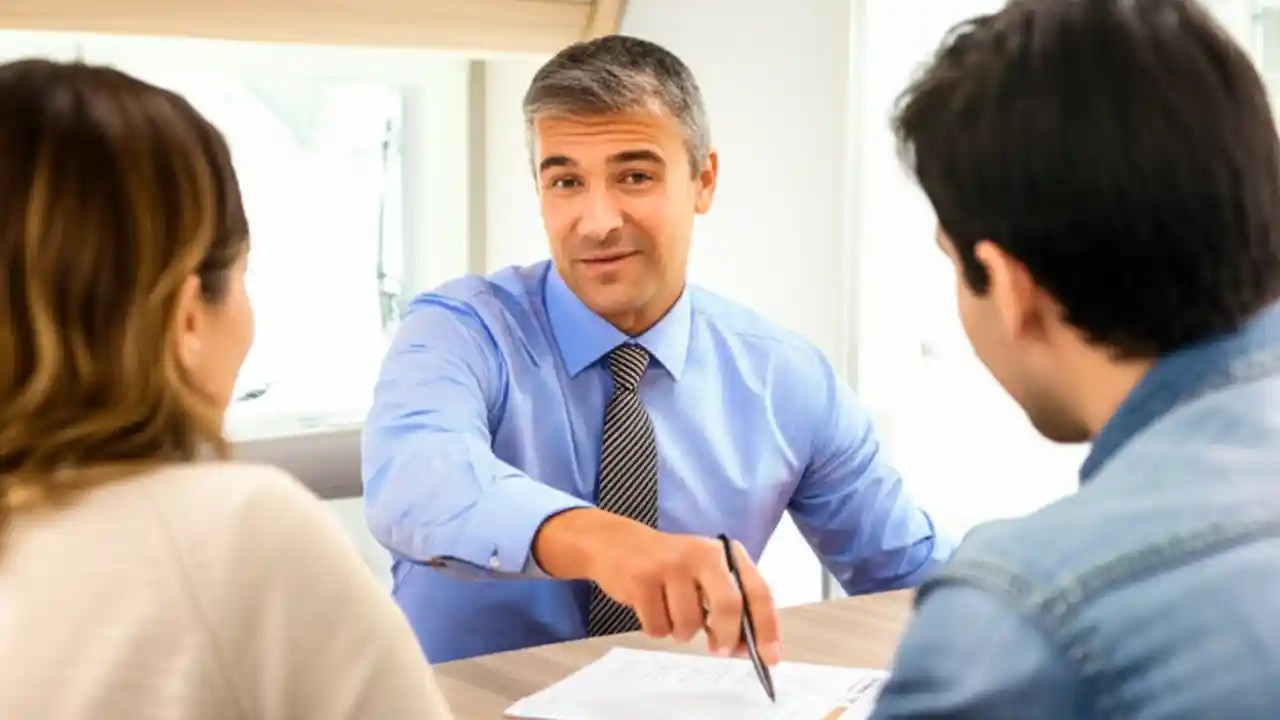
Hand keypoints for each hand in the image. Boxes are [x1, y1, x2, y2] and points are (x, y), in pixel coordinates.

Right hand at [533, 508, 781, 664]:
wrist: (616, 544)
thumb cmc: (669, 566)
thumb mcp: (705, 574)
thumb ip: (728, 604)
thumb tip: (745, 648)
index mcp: (725, 553)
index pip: (757, 592)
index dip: (766, 628)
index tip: (769, 658)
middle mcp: (702, 553)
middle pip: (729, 607)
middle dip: (726, 637)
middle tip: (717, 649)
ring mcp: (671, 565)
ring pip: (689, 625)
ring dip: (681, 631)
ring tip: (671, 612)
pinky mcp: (642, 579)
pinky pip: (658, 627)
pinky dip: (657, 628)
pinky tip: (651, 607)